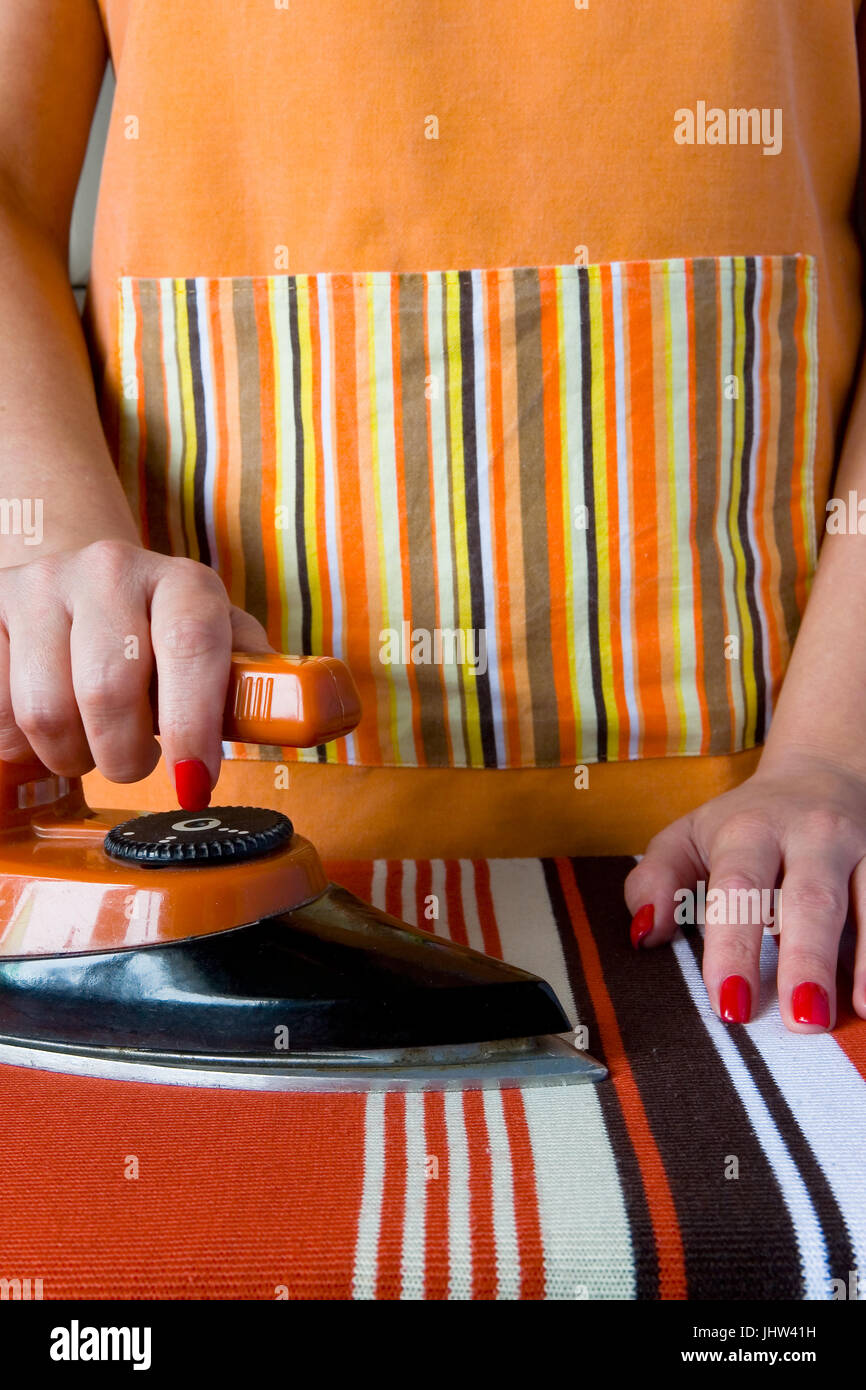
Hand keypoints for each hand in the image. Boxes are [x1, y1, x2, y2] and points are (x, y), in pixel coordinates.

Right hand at [0, 539, 271, 800]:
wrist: (84, 591)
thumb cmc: (164, 640)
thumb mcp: (219, 651)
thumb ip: (255, 684)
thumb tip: (306, 715)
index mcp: (184, 582)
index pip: (192, 647)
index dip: (192, 724)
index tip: (195, 782)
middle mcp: (111, 569)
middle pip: (108, 689)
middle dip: (125, 755)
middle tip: (135, 763)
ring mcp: (41, 584)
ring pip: (45, 709)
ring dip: (71, 755)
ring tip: (91, 743)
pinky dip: (19, 743)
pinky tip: (45, 728)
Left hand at [623, 750, 865, 1032]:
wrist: (821, 774)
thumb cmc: (743, 824)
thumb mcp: (687, 837)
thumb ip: (655, 882)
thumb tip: (644, 934)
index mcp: (749, 831)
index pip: (739, 889)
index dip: (733, 948)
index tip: (730, 1004)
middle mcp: (811, 834)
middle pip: (812, 899)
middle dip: (806, 959)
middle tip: (800, 1021)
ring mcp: (862, 847)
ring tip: (859, 1011)